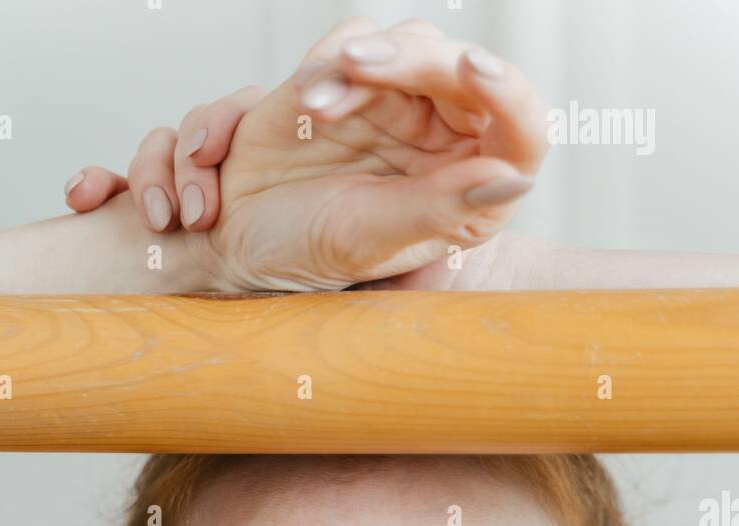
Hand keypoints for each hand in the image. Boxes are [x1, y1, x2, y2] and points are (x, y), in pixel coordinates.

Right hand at [65, 15, 548, 292]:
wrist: (234, 241)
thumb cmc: (304, 254)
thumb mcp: (368, 238)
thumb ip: (438, 208)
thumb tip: (513, 179)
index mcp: (469, 193)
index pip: (521, 129)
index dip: (507, 93)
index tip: (474, 70)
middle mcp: (446, 144)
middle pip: (460, 70)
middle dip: (409, 60)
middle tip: (355, 65)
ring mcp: (402, 110)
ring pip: (409, 44)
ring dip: (359, 64)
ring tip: (314, 108)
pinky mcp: (356, 83)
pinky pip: (355, 41)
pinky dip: (327, 62)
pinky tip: (305, 103)